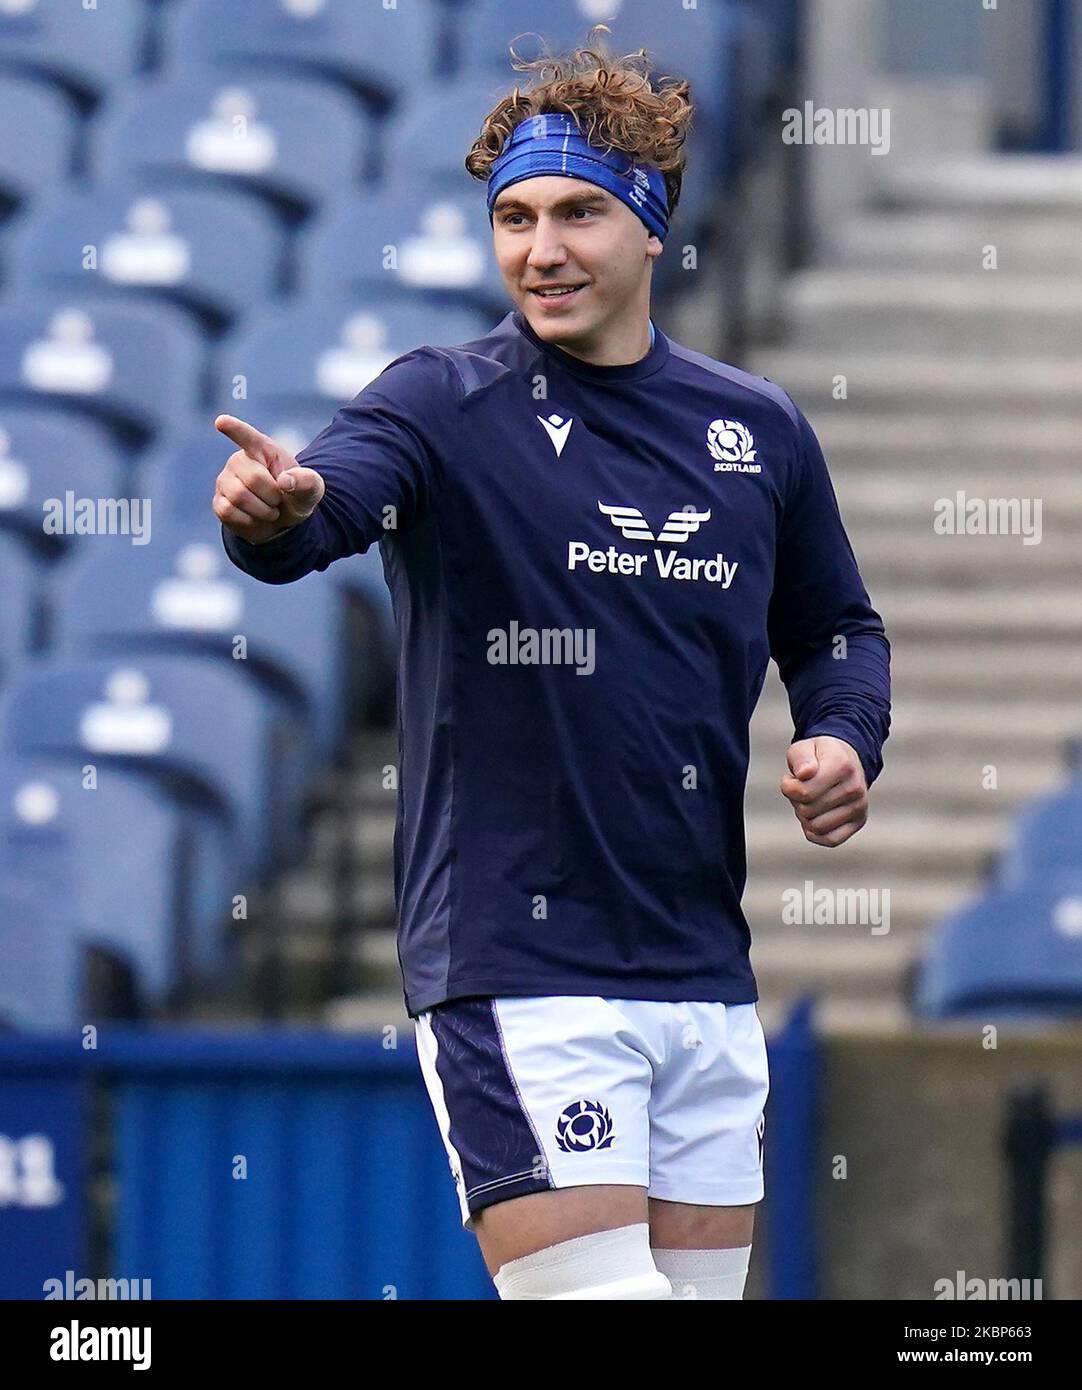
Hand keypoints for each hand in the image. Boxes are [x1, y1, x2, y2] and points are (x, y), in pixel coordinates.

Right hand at [212, 414, 325, 543]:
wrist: (282, 521)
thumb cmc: (295, 495)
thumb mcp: (311, 489)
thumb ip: (307, 481)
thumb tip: (285, 481)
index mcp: (263, 449)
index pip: (246, 436)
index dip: (234, 428)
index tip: (221, 421)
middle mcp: (239, 461)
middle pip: (253, 479)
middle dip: (273, 496)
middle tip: (278, 499)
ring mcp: (225, 481)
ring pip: (238, 497)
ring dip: (262, 510)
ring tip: (268, 509)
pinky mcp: (219, 501)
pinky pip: (228, 512)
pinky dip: (248, 521)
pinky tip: (254, 517)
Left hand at [779, 735, 867, 846]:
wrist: (845, 759)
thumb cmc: (819, 756)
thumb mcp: (804, 747)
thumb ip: (801, 758)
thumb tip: (804, 774)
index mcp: (841, 766)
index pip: (804, 792)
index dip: (788, 787)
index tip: (791, 778)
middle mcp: (855, 788)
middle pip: (807, 811)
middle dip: (797, 801)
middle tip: (802, 788)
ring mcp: (859, 806)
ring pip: (816, 827)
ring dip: (805, 816)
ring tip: (810, 800)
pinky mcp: (858, 821)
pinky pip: (831, 840)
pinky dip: (815, 833)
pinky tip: (814, 817)